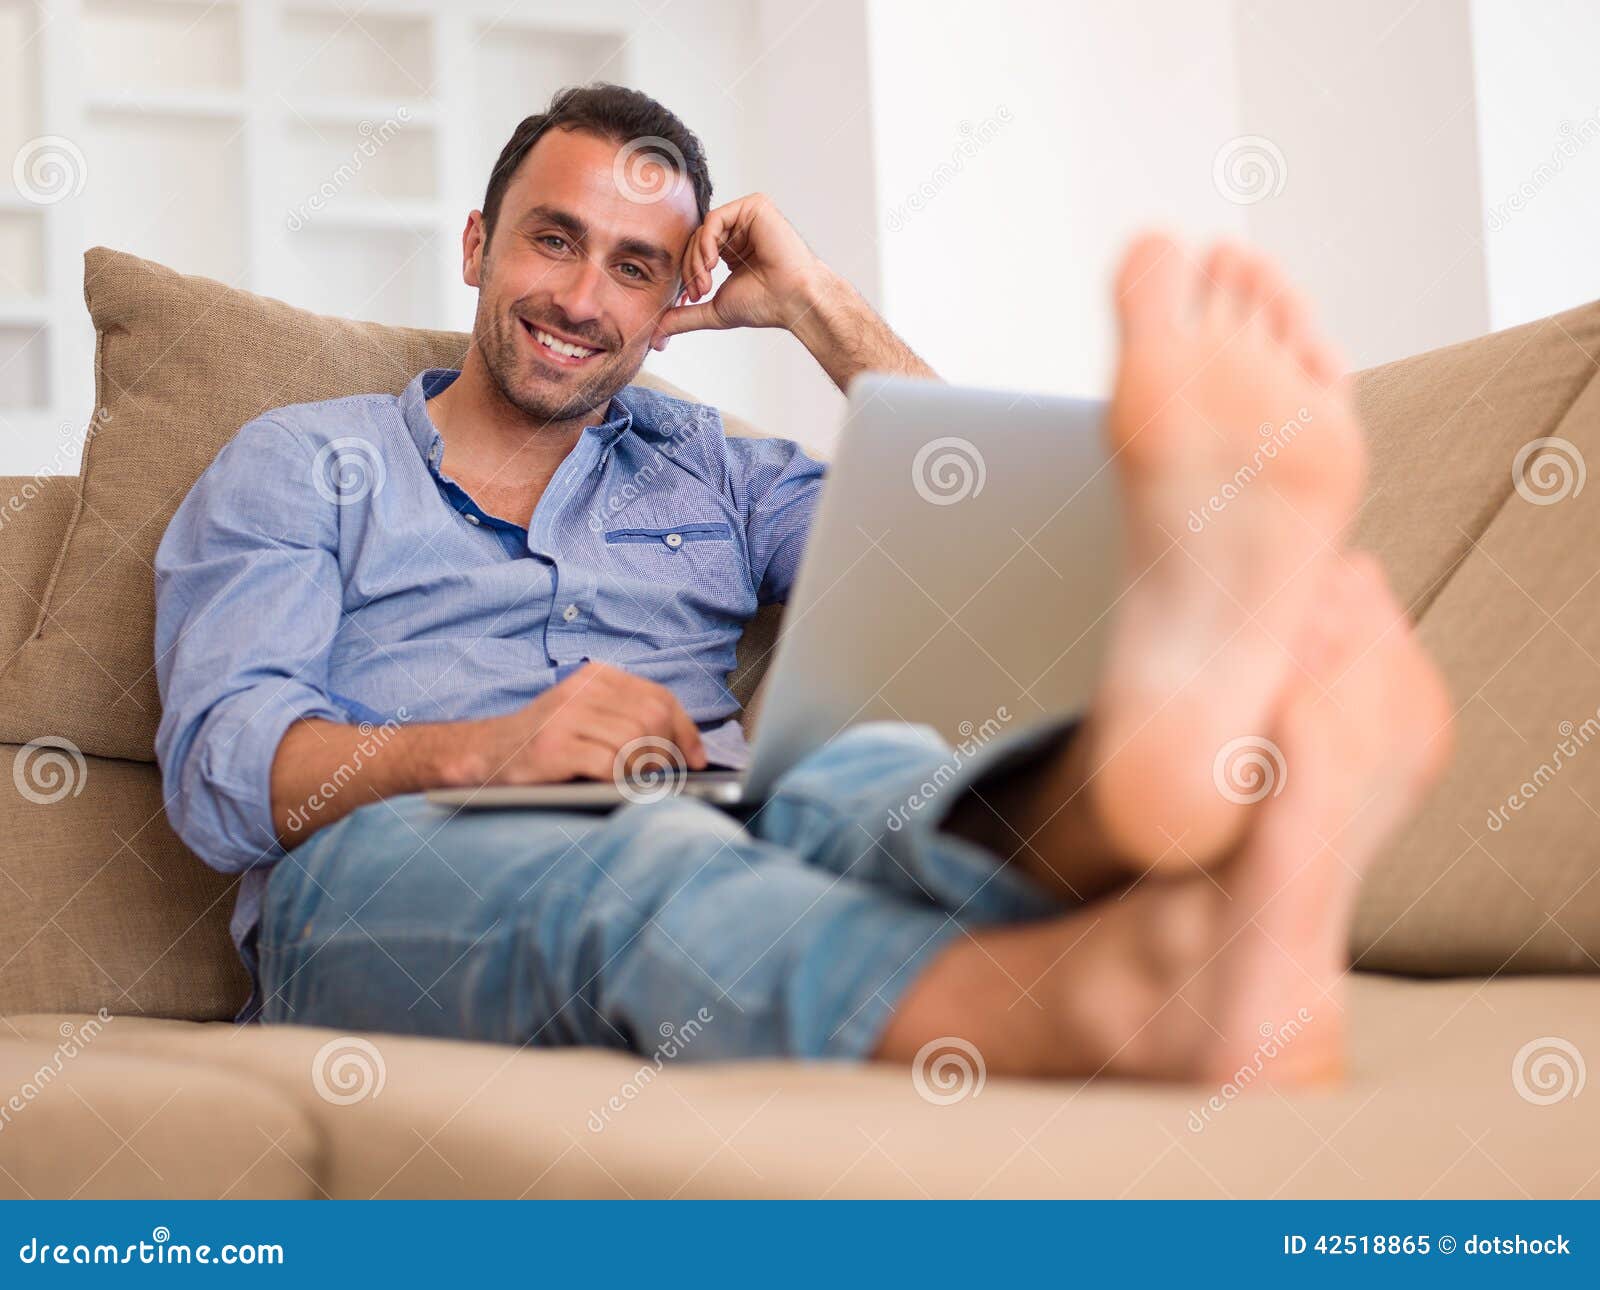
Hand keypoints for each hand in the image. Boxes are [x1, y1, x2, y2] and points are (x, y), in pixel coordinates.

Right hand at [469, 662, 708, 785]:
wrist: (485, 755)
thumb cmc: (547, 744)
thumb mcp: (590, 718)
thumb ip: (631, 720)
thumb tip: (688, 751)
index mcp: (598, 677)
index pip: (660, 697)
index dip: (685, 731)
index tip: (696, 760)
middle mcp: (583, 689)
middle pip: (652, 718)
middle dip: (664, 753)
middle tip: (656, 777)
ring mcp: (566, 716)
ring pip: (634, 740)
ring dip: (640, 770)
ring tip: (630, 782)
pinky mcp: (554, 746)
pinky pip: (608, 763)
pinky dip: (619, 780)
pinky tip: (611, 785)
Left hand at [653, 193, 824, 344]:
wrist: (793, 299)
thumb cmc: (765, 304)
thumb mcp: (715, 310)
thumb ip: (686, 316)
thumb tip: (657, 334)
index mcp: (733, 250)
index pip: (696, 251)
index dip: (688, 273)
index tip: (692, 297)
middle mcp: (740, 231)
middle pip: (696, 239)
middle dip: (690, 269)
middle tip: (699, 292)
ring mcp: (747, 217)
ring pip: (702, 230)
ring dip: (697, 260)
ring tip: (707, 284)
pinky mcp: (754, 207)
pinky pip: (715, 219)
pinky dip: (707, 243)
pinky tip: (713, 264)